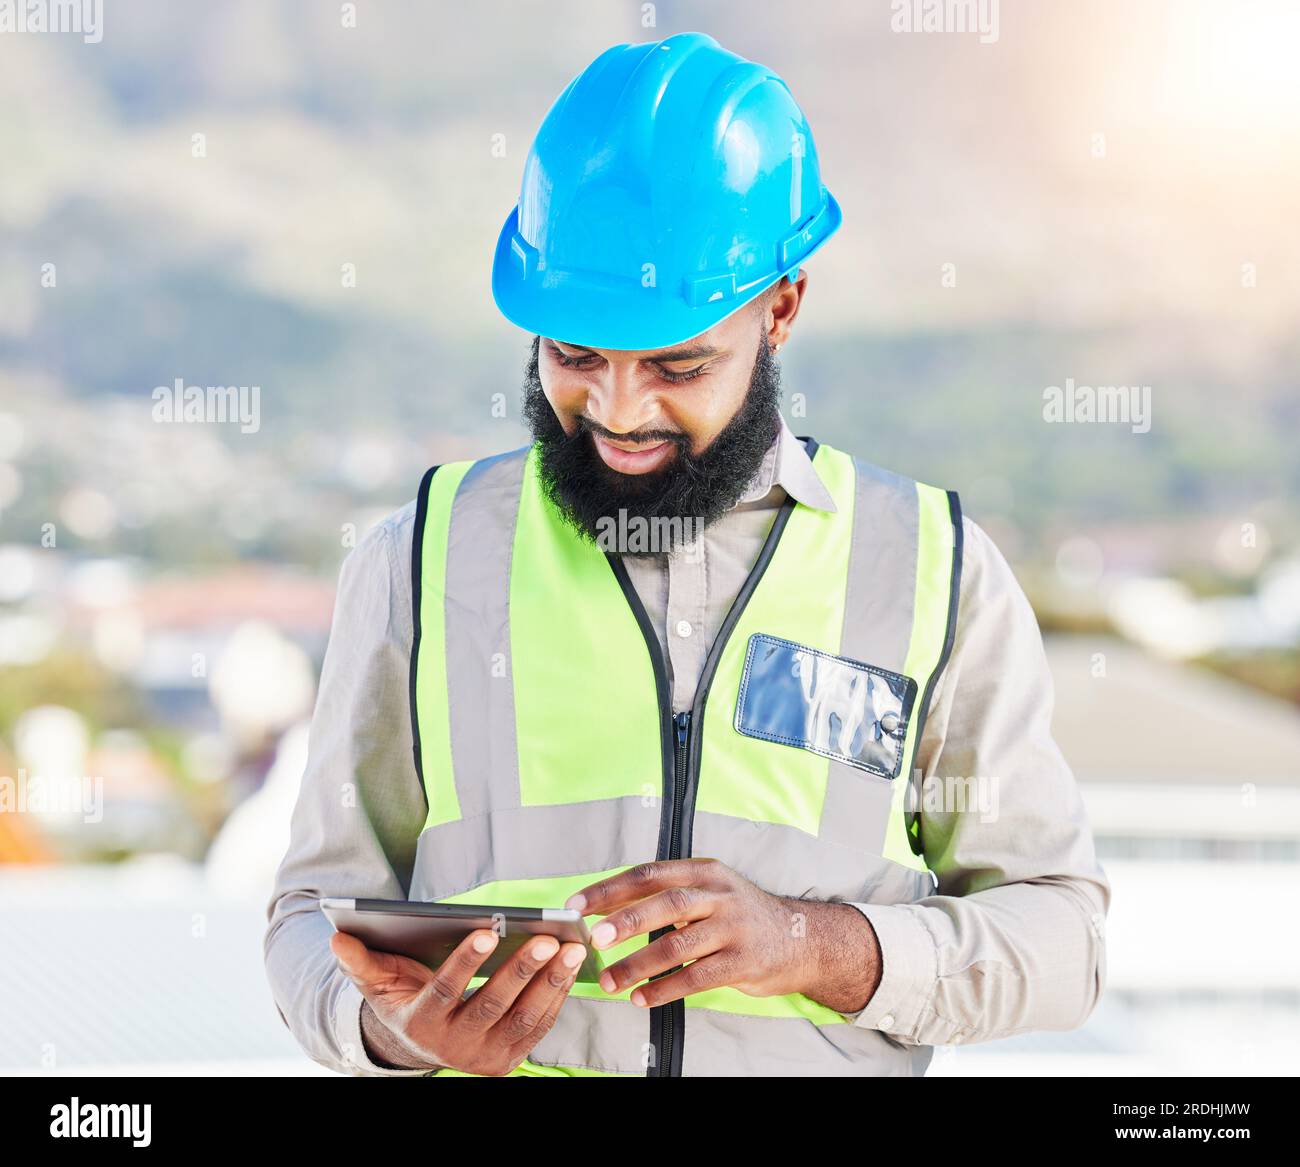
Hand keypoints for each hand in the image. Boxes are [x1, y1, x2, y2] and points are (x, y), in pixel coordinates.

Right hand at [330, 928, 587, 1075]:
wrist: (420, 1042)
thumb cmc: (401, 997)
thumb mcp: (377, 981)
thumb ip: (359, 960)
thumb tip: (336, 937)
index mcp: (421, 1024)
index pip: (445, 991)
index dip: (466, 961)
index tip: (488, 929)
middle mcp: (453, 1047)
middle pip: (491, 1005)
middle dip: (520, 970)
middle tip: (547, 938)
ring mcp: (485, 1057)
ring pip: (523, 1018)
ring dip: (550, 983)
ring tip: (571, 948)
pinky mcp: (510, 1059)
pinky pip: (539, 1028)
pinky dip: (557, 998)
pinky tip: (570, 968)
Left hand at [566, 859, 875, 1009]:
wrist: (800, 939)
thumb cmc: (739, 916)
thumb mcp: (709, 892)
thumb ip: (666, 896)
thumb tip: (605, 909)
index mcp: (704, 871)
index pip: (649, 874)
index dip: (611, 889)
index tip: (578, 906)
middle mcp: (719, 894)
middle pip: (666, 903)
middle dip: (626, 921)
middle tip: (594, 939)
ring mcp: (733, 928)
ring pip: (677, 945)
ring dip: (638, 965)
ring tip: (609, 981)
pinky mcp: (743, 962)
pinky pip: (696, 977)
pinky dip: (664, 990)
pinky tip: (641, 999)